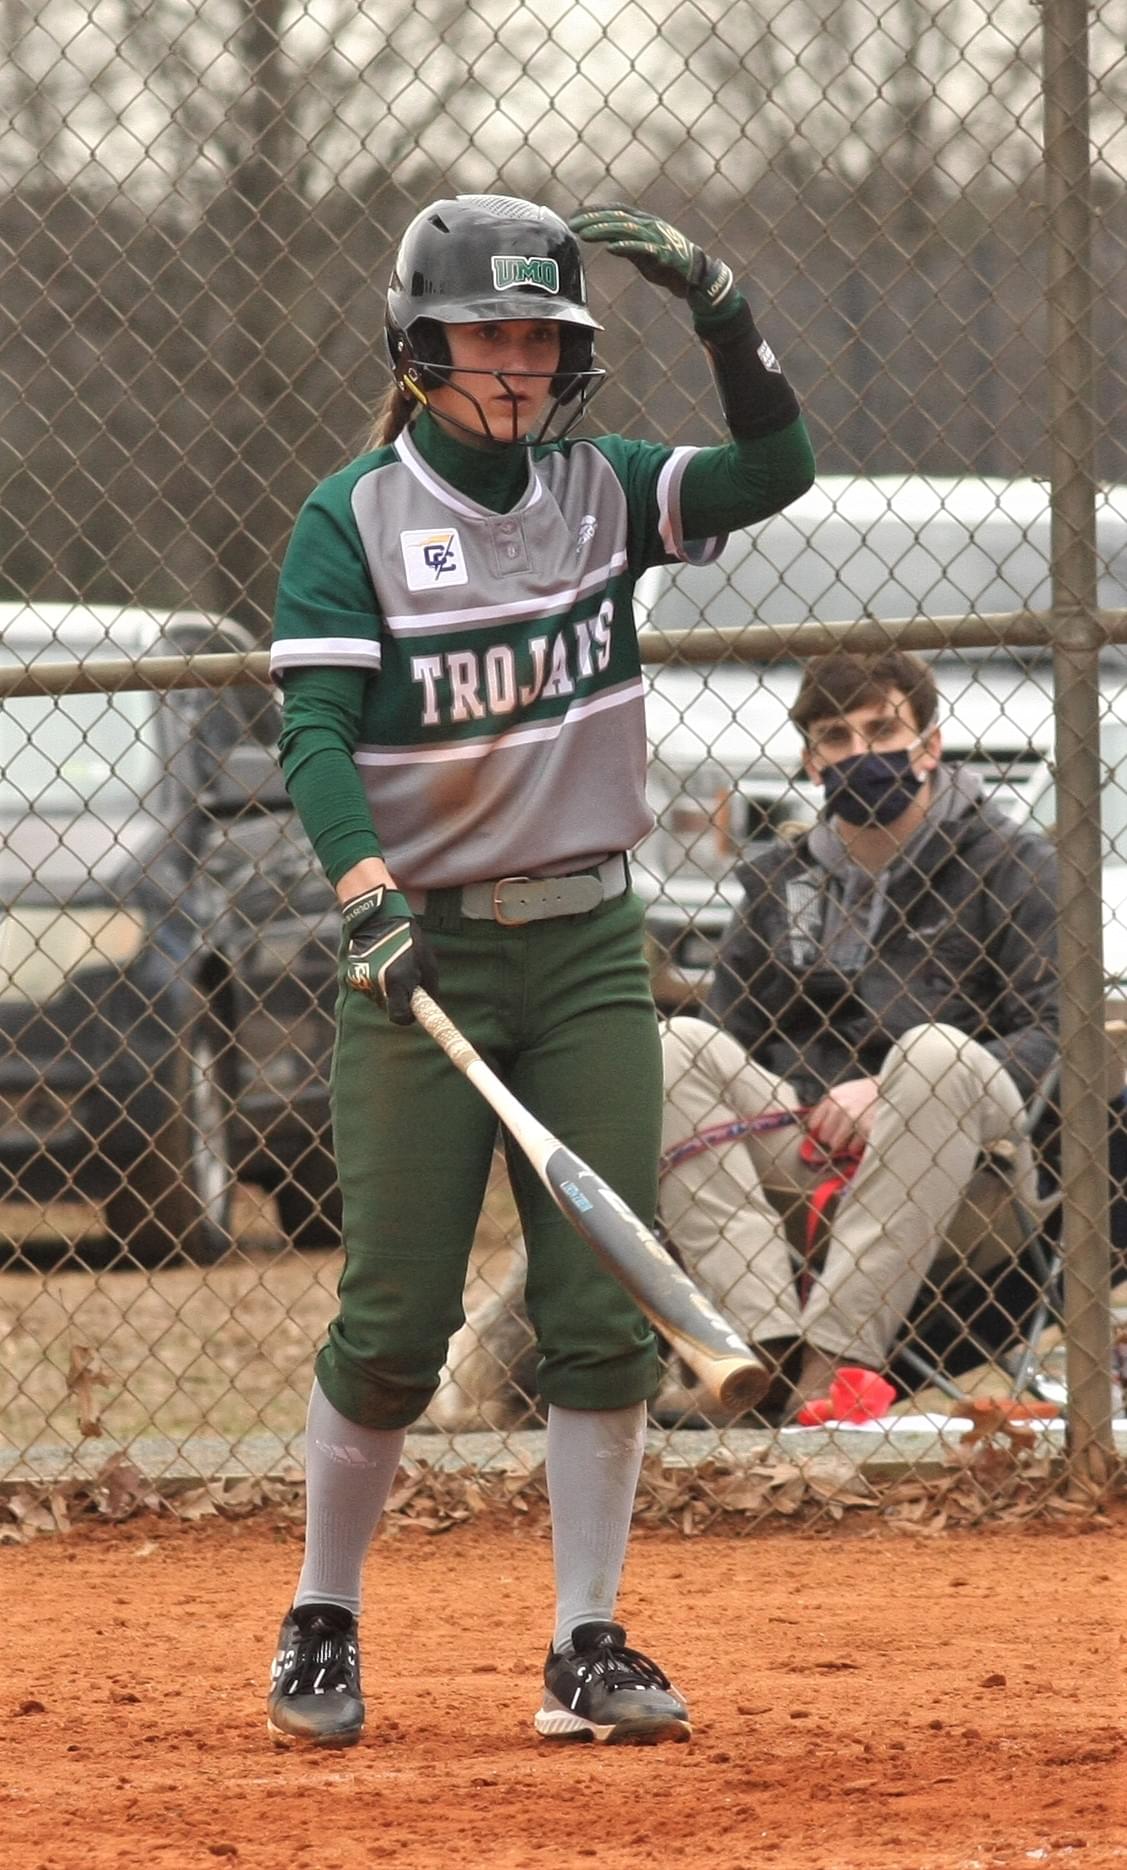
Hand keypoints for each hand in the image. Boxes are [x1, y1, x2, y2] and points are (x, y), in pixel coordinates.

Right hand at [340, 886, 438, 1026]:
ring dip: (387, 991)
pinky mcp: (353, 976)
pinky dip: (377, 983)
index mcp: (397, 981)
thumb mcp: (427, 963)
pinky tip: (382, 965)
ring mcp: (363, 981)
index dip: (408, 1016)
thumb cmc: (408, 939)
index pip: (400, 1017)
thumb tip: (430, 1006)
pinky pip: (370, 988)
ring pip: (378, 999)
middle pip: (388, 1008)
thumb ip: (430, 989)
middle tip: (407, 982)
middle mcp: (377, 984)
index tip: (413, 1010)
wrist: (378, 918)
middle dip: (398, 1000)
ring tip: (393, 968)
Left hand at [569, 205, 735, 316]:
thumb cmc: (667, 262)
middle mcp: (649, 225)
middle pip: (617, 218)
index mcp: (644, 221)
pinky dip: (626, 247)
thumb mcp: (641, 250)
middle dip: (593, 220)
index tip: (574, 216)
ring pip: (626, 230)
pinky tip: (610, 248)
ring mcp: (656, 238)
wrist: (695, 275)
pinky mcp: (663, 255)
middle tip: (572, 225)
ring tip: (584, 235)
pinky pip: (642, 249)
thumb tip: (606, 240)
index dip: (594, 211)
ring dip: (604, 231)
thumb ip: (625, 242)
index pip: (615, 210)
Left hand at [803, 1078, 878, 1154]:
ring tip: (851, 1138)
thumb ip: (833, 1105)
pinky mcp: (865, 1128)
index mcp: (833, 1096)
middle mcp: (839, 1106)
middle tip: (841, 1137)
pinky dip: (856, 1146)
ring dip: (843, 1144)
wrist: (893, 1090)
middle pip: (823, 1135)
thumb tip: (816, 1127)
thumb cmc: (869, 1092)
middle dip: (831, 1138)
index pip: (813, 1121)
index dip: (819, 1129)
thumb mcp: (847, 1091)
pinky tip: (861, 1139)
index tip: (826, 1132)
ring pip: (835, 1143)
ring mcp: (852, 1117)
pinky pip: (852, 1147)